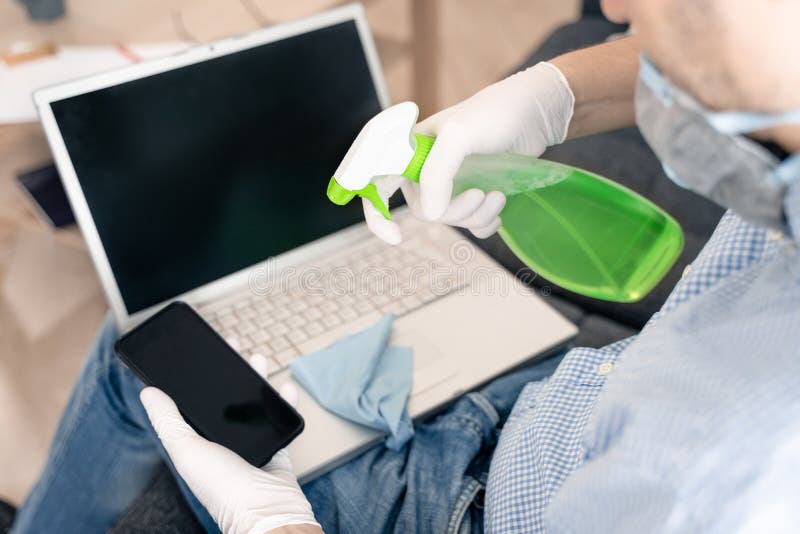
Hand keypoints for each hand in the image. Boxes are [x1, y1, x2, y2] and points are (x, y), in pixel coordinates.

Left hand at [140, 348, 319, 533]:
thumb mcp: (186, 450)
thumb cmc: (223, 488)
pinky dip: (284, 400)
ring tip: (259, 358)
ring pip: (254, 404)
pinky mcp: (277, 448)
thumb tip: (148, 391)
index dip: (198, 377)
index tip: (202, 353)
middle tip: (233, 346)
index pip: (194, 402)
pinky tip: (284, 386)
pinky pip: (281, 418)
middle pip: (227, 398)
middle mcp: (224, 442)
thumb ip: (168, 421)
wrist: (267, 512)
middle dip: (230, 370)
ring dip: (257, 379)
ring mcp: (252, 445)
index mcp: (199, 443)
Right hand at [364, 61, 573, 244]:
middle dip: (454, 211)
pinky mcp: (473, 190)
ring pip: (449, 218)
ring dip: (475, 215)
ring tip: (499, 196)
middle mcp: (425, 168)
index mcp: (409, 151)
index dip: (377, 214)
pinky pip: (469, 223)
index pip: (379, 185)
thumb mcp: (458, 136)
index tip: (396, 238)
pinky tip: (498, 213)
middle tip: (481, 195)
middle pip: (424, 210)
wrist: (534, 113)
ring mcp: (450, 182)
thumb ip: (437, 174)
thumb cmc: (493, 115)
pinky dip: (483, 224)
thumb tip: (430, 215)